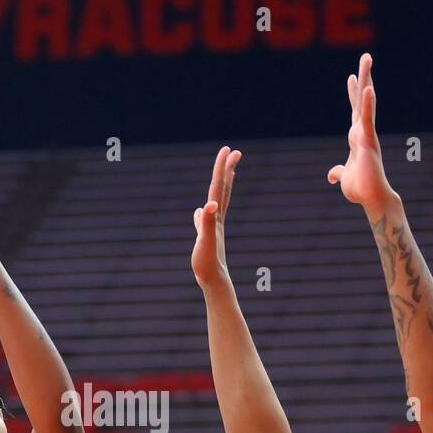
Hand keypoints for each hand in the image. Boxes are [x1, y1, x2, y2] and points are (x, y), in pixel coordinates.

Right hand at [191, 146, 242, 288]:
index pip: (217, 187)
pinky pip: (205, 220)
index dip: (221, 168)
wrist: (214, 282)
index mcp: (215, 217)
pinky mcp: (207, 239)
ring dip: (219, 186)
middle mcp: (217, 220)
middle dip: (226, 170)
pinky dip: (203, 212)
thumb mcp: (206, 242)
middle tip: (233, 151)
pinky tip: (200, 211)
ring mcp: (213, 229)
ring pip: (217, 201)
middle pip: (222, 190)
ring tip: (222, 175)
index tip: (227, 149)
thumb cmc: (208, 265)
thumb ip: (206, 223)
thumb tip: (208, 205)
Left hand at [327, 53, 394, 211]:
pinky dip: (367, 104)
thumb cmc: (361, 189)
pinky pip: (367, 119)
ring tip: (367, 60)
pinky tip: (368, 88)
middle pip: (362, 100)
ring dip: (367, 80)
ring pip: (366, 102)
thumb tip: (332, 174)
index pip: (355, 111)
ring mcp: (367, 134)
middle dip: (364, 77)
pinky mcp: (369, 141)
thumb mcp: (344, 177)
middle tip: (366, 57)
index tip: (351, 77)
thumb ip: (339, 172)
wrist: (372, 199)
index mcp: (357, 138)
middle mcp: (363, 132)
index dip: (353, 94)